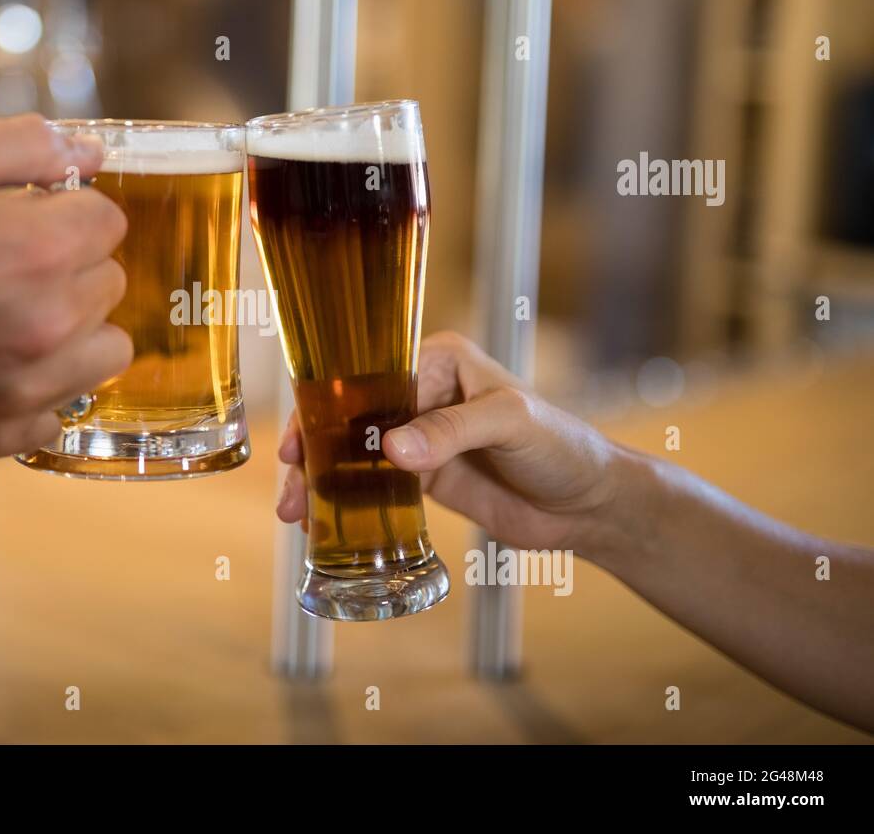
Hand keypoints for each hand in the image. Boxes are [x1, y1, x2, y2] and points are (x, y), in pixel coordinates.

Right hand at [0, 114, 132, 455]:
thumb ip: (27, 145)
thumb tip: (94, 150)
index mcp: (38, 249)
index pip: (110, 221)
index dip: (66, 207)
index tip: (24, 213)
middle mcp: (47, 325)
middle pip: (110, 283)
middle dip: (69, 264)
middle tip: (0, 260)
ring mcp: (24, 388)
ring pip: (105, 352)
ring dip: (73, 330)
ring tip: (8, 314)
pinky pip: (58, 409)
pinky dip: (35, 388)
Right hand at [276, 331, 638, 557]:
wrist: (590, 505)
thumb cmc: (563, 447)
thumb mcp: (510, 424)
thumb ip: (451, 431)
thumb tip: (391, 450)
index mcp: (439, 359)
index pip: (368, 377)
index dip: (327, 410)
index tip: (299, 443)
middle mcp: (421, 392)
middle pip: (349, 416)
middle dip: (312, 451)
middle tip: (291, 490)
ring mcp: (418, 437)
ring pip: (353, 453)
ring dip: (322, 481)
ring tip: (295, 513)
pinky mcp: (422, 477)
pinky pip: (372, 486)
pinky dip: (345, 503)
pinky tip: (321, 522)